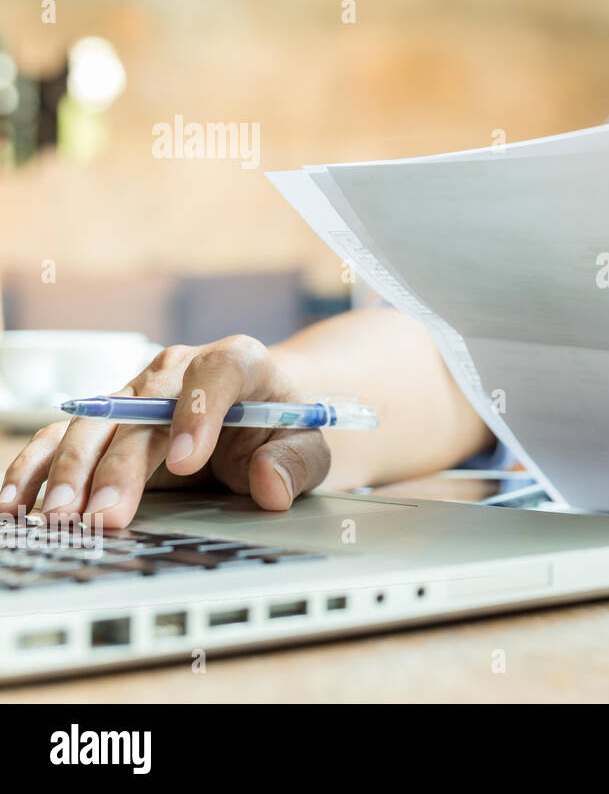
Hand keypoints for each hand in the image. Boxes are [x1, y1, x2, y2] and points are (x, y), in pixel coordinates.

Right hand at [1, 335, 329, 527]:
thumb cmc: (282, 428)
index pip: (219, 372)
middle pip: (143, 409)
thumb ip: (295, 463)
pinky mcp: (107, 421)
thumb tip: (269, 485)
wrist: (261, 416)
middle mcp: (179, 370)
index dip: (200, 411)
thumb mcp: (308, 446)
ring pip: (96, 424)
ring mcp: (135, 393)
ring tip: (59, 517)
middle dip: (120, 466)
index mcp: (238, 362)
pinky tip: (17, 503)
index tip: (187, 462)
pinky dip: (37, 469)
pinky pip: (61, 438)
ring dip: (71, 472)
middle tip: (106, 516)